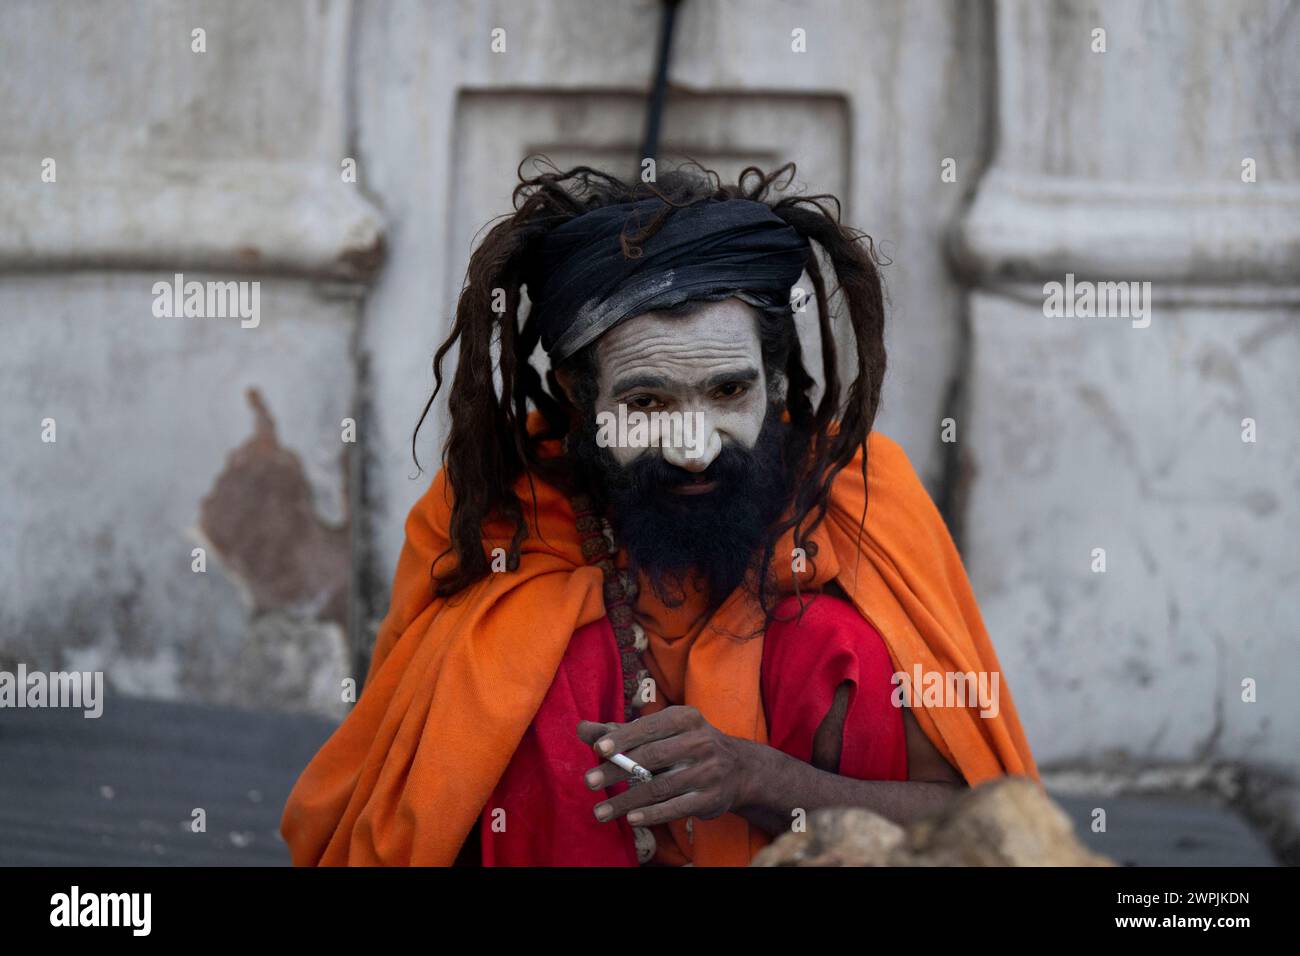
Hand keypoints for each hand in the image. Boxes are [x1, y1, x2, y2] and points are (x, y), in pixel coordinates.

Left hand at [575, 706, 755, 826]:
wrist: (739, 769)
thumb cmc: (686, 745)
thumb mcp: (660, 732)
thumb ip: (620, 732)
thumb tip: (581, 729)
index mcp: (686, 718)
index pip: (650, 727)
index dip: (624, 738)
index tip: (599, 749)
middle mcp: (700, 742)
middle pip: (652, 757)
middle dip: (617, 770)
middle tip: (588, 782)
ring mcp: (708, 772)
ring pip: (660, 787)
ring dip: (627, 801)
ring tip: (599, 812)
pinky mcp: (710, 798)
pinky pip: (675, 807)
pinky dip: (652, 814)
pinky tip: (630, 819)